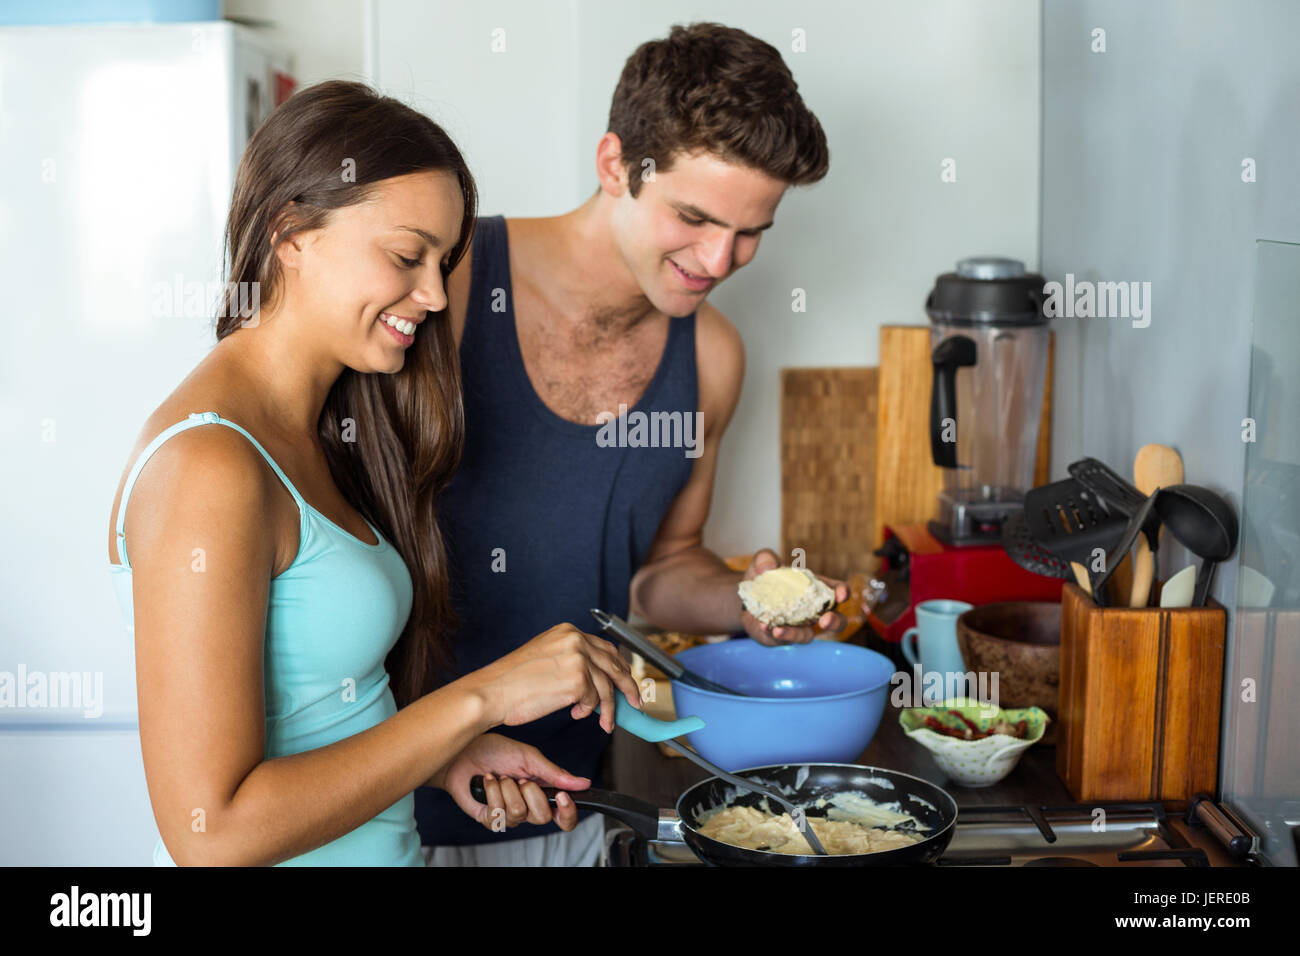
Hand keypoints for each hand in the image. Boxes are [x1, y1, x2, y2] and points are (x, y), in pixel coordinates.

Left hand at [428, 733, 588, 831]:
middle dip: (531, 793)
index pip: (564, 816)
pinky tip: (488, 782)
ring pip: (519, 814)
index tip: (562, 796)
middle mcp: (528, 806)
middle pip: (542, 817)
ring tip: (500, 777)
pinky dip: (493, 792)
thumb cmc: (496, 750)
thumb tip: (583, 783)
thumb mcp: (530, 757)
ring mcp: (509, 814)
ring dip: (508, 790)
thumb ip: (556, 774)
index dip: (568, 812)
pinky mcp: (490, 818)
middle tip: (520, 778)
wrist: (465, 752)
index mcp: (543, 791)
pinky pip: (498, 815)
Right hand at [480, 623, 641, 731]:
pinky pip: (593, 701)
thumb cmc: (511, 681)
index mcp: (567, 631)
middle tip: (635, 702)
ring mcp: (578, 659)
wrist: (492, 692)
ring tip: (604, 722)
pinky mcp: (578, 680)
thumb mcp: (545, 657)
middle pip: (614, 664)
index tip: (626, 680)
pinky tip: (574, 714)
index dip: (618, 667)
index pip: (605, 648)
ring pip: (607, 687)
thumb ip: (571, 660)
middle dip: (628, 686)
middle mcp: (576, 640)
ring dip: (607, 708)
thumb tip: (597, 678)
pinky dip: (587, 712)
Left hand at [740, 549, 849, 645]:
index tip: (841, 594)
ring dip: (796, 634)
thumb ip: (766, 558)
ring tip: (780, 630)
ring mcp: (799, 626)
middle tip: (826, 620)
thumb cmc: (763, 578)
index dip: (843, 592)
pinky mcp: (783, 636)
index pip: (837, 591)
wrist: (746, 597)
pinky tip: (764, 627)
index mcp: (817, 589)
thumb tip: (769, 566)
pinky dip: (775, 634)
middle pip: (836, 620)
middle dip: (835, 622)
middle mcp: (813, 610)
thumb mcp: (763, 562)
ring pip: (808, 636)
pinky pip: (783, 639)